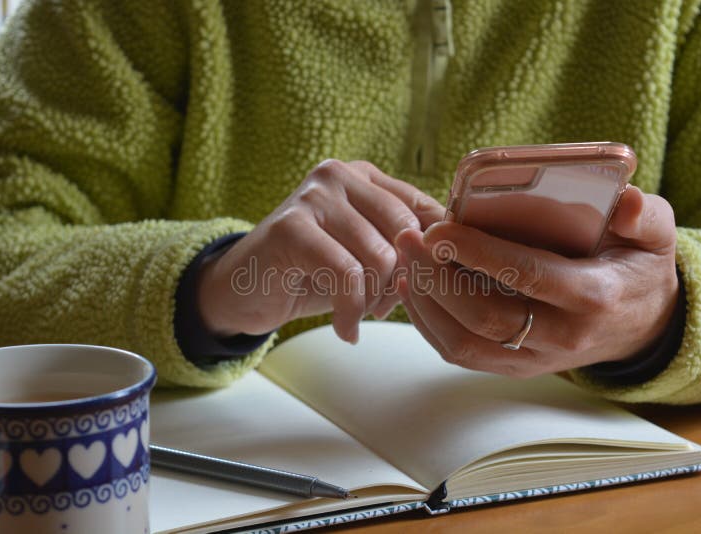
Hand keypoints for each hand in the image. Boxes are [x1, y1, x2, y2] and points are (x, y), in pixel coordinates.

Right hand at [197, 159, 443, 342]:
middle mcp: (339, 175)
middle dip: (404, 282)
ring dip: (376, 301)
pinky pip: (347, 274)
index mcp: (365, 176)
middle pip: (407, 234)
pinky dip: (351, 311)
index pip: (426, 209)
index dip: (436, 255)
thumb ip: (405, 252)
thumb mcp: (366, 258)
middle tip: (385, 308)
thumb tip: (454, 262)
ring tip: (360, 316)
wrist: (245, 290)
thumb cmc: (312, 273)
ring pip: (380, 256)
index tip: (432, 289)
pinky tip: (345, 329)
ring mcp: (313, 196)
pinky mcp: (291, 226)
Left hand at [395, 186, 679, 376]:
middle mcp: (562, 335)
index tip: (439, 229)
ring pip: (464, 343)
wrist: (640, 325)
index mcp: (594, 296)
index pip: (528, 276)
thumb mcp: (657, 235)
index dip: (478, 253)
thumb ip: (644, 216)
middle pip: (484, 316)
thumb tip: (623, 202)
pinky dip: (428, 324)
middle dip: (437, 278)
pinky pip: (461, 353)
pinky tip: (412, 288)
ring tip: (404, 260)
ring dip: (425, 303)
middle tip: (409, 239)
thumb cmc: (638, 268)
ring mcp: (535, 358)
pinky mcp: (515, 366)